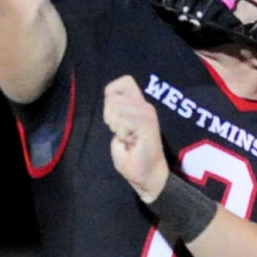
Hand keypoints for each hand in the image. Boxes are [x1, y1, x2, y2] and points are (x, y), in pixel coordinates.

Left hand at [102, 75, 167, 201]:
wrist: (146, 175)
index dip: (112, 93)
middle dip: (109, 117)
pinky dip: (122, 133)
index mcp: (139, 105)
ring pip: (116, 108)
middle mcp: (145, 106)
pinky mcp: (148, 124)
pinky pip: (124, 120)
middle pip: (113, 97)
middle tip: (122, 133)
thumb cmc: (131, 156)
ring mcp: (147, 114)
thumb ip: (116, 112)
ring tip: (128, 138)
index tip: (115, 115)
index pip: (125, 81)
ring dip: (116, 127)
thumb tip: (112, 100)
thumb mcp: (118, 129)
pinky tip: (131, 142)